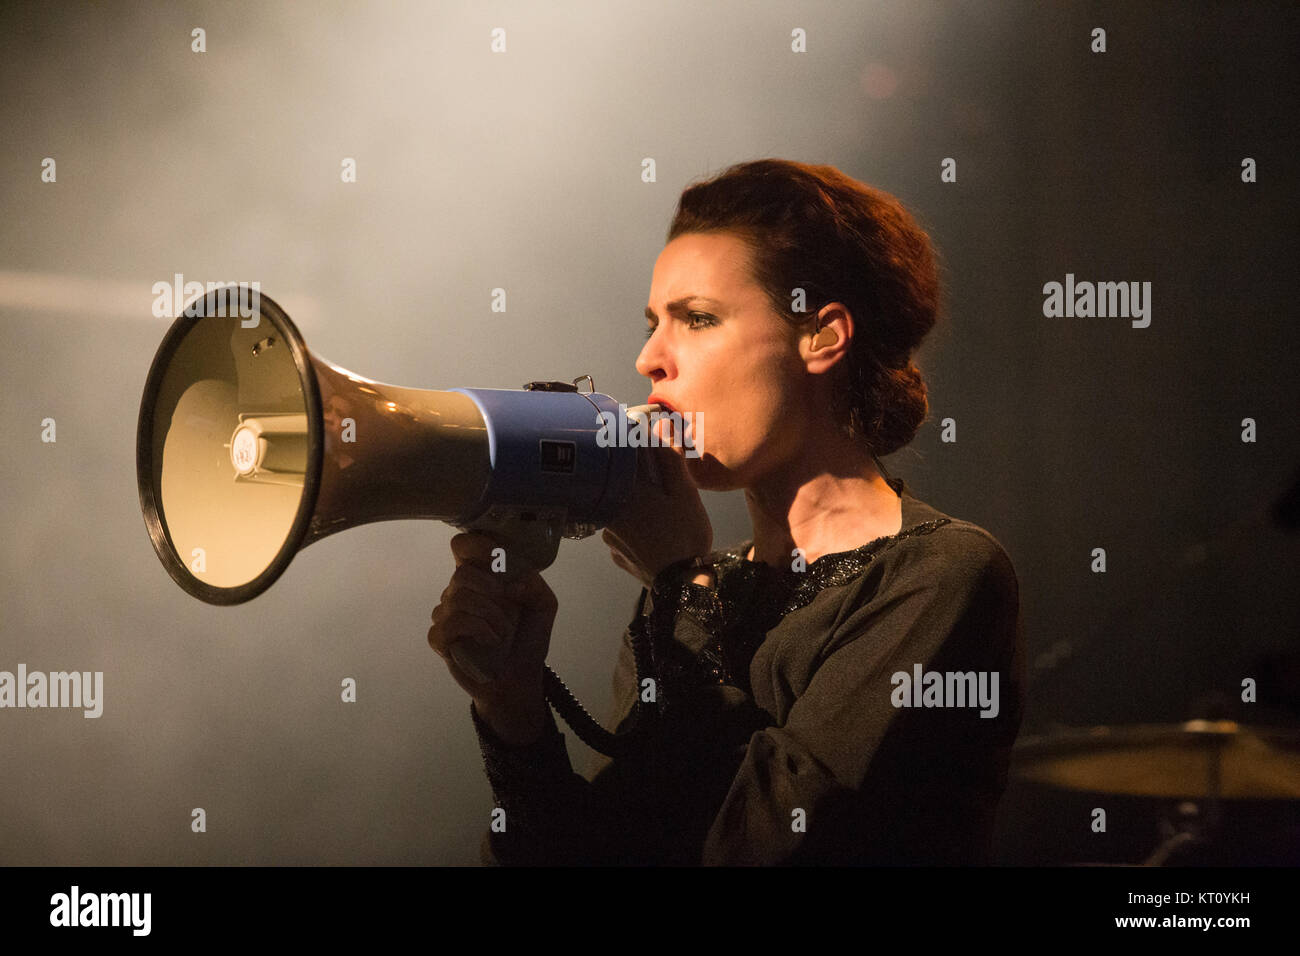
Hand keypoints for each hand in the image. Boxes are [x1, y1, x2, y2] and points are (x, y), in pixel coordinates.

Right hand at [427, 532, 554, 744]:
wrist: (520, 678)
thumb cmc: (528, 638)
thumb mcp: (543, 604)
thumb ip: (532, 583)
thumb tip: (509, 583)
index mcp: (482, 577)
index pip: (463, 546)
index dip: (473, 544)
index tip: (494, 556)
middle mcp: (460, 591)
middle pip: (462, 573)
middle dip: (491, 590)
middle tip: (508, 609)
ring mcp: (446, 615)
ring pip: (457, 597)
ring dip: (490, 614)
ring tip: (503, 632)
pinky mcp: (440, 638)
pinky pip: (449, 622)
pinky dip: (478, 629)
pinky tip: (491, 641)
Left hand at [603, 432, 712, 587]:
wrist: (683, 586)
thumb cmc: (686, 537)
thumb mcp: (685, 493)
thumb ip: (669, 458)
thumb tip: (659, 426)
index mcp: (624, 492)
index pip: (624, 456)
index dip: (638, 447)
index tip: (649, 445)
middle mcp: (609, 512)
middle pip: (622, 483)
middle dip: (642, 479)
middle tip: (664, 487)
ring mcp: (609, 536)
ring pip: (622, 508)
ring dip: (637, 505)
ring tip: (661, 513)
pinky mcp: (615, 553)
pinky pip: (623, 531)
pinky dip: (635, 528)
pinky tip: (654, 533)